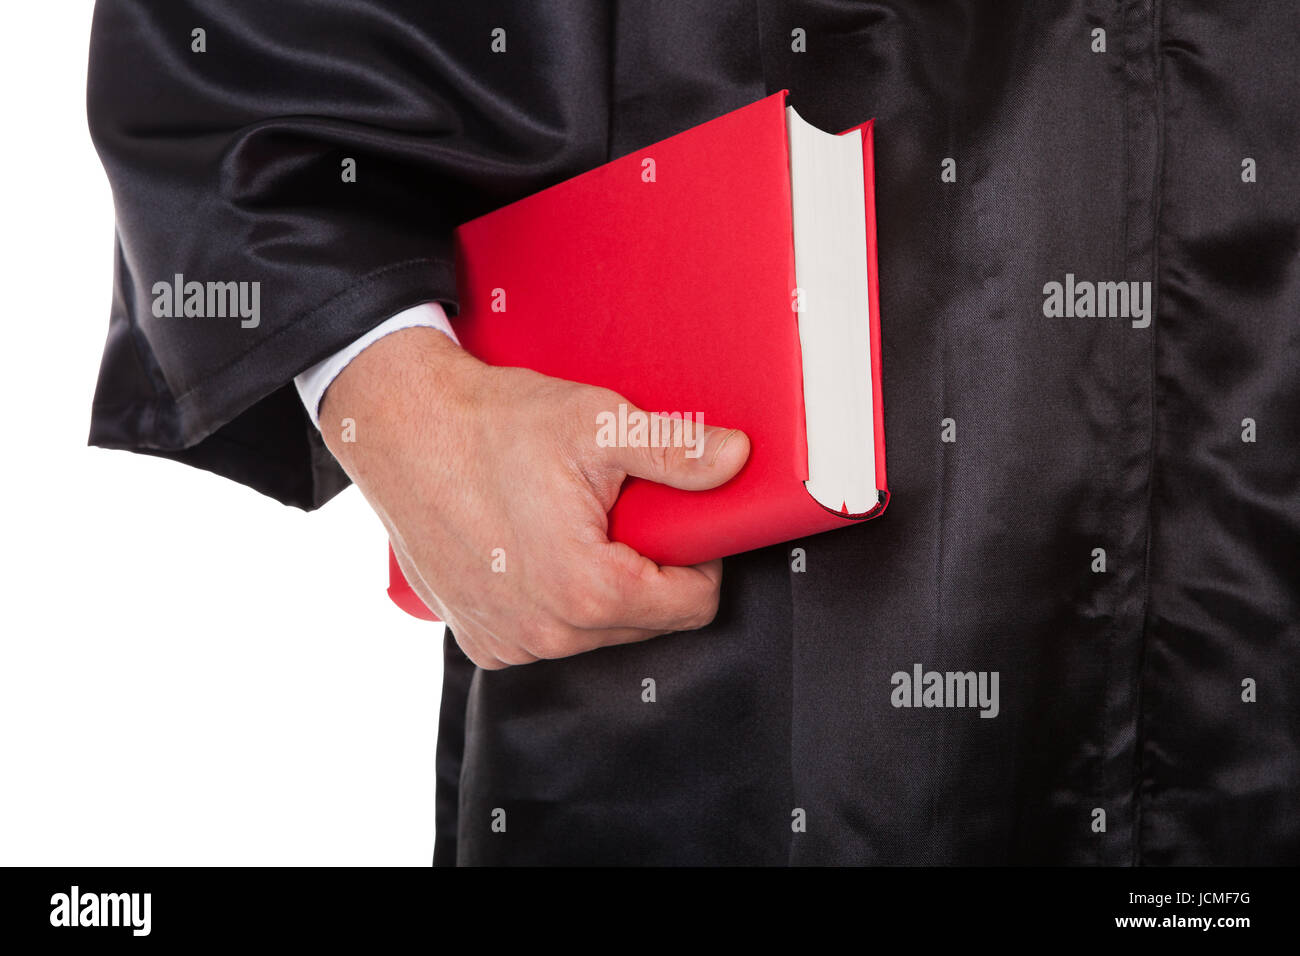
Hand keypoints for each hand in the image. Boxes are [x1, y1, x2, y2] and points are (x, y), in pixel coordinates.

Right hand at [319, 327, 749, 668]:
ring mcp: (510, 643)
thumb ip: (677, 450)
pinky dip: (553, 600)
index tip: (672, 520)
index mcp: (588, 591)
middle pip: (646, 621)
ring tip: (569, 526)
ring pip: (598, 632)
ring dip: (599, 587)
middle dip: (645, 569)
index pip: (692, 606)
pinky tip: (533, 549)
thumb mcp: (598, 425)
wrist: (402, 427)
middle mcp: (548, 634)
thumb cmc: (489, 425)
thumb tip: (735, 459)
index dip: (697, 556)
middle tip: (614, 512)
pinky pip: (548, 636)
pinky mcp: (481, 641)